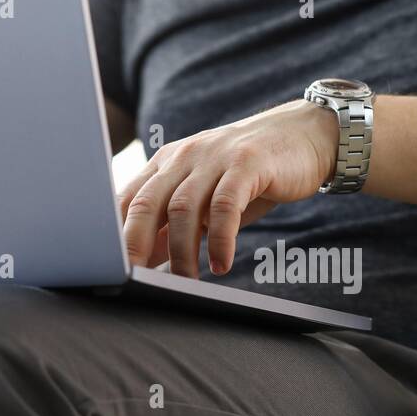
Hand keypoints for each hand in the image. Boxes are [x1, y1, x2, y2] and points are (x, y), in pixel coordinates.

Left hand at [118, 100, 336, 276]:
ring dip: (182, 251)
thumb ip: (179, 224)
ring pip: (183, 208)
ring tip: (188, 281)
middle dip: (135, 245)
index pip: (128, 199)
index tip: (110, 268)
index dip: (114, 235)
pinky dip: (219, 239)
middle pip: (147, 203)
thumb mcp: (210, 198)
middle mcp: (185, 156)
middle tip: (133, 279)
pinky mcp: (247, 163)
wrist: (306, 135)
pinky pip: (225, 206)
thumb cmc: (254, 175)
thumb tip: (147, 261)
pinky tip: (221, 264)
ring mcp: (215, 157)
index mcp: (167, 163)